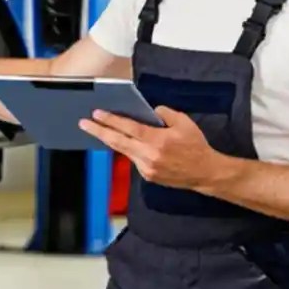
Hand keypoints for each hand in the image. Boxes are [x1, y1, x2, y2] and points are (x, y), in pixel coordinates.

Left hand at [79, 107, 224, 190]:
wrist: (205, 173)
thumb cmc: (196, 145)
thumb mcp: (184, 122)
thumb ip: (164, 113)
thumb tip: (150, 111)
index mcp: (157, 140)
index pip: (128, 128)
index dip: (111, 120)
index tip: (97, 113)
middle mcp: (149, 155)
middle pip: (117, 142)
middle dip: (98, 131)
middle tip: (83, 123)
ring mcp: (147, 168)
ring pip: (123, 151)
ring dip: (111, 140)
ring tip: (98, 130)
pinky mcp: (148, 176)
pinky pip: (134, 159)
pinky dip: (128, 150)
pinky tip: (124, 142)